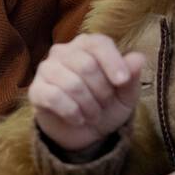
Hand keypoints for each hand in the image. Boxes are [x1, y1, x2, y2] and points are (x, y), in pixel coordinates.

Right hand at [29, 33, 144, 153]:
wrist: (83, 131)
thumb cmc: (106, 105)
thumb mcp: (125, 95)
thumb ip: (131, 76)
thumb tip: (138, 58)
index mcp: (87, 45)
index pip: (99, 43)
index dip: (113, 62)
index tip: (122, 82)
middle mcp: (64, 51)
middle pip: (87, 66)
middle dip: (102, 92)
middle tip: (105, 105)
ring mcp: (47, 69)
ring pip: (72, 84)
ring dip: (89, 106)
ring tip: (93, 115)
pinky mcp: (36, 90)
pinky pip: (54, 97)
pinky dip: (72, 112)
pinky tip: (78, 119)